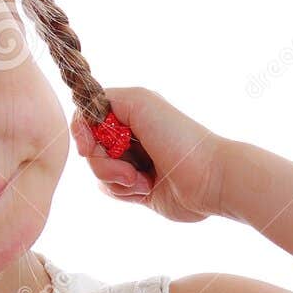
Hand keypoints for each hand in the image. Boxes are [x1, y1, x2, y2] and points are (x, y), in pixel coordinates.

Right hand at [68, 87, 229, 222]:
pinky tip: (146, 188)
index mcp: (128, 112)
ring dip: (116, 179)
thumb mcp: (140, 102)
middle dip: (103, 162)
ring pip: (98, 171)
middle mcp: (128, 135)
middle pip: (89, 148)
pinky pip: (109, 190)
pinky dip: (124, 192)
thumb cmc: (179, 138)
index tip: (88, 146)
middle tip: (128, 169)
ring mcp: (132, 162)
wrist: (209, 178)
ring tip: (144, 180)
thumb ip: (104, 100)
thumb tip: (83, 123)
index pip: (87, 118)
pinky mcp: (136, 186)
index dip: (83, 133)